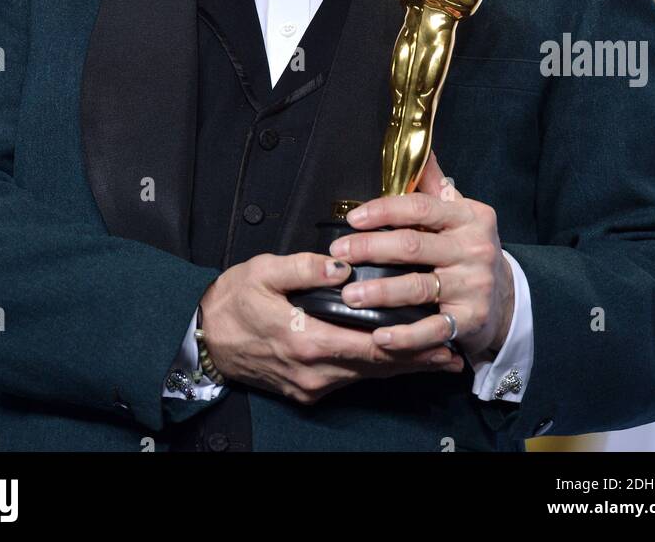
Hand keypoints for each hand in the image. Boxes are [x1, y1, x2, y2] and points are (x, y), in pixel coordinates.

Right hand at [198, 247, 463, 405]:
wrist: (202, 338)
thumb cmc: (232, 302)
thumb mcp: (264, 272)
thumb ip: (305, 267)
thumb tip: (343, 264)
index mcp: (307, 341)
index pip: (372, 347)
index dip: (410, 345)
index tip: (441, 340)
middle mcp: (314, 371)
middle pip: (377, 368)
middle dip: (417, 360)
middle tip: (452, 353)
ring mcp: (310, 385)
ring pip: (366, 377)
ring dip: (401, 367)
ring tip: (436, 358)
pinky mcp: (305, 389)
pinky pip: (349, 379)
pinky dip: (375, 370)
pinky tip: (392, 361)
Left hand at [327, 150, 514, 361]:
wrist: (506, 299)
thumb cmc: (468, 249)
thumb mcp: (459, 213)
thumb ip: (433, 184)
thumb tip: (417, 145)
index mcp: (468, 216)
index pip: (420, 207)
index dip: (383, 210)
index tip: (352, 218)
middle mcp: (473, 248)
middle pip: (413, 245)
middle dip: (371, 249)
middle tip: (339, 253)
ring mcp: (473, 286)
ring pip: (418, 286)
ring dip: (379, 291)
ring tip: (349, 294)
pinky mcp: (470, 321)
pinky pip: (431, 329)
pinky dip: (404, 335)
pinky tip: (379, 335)